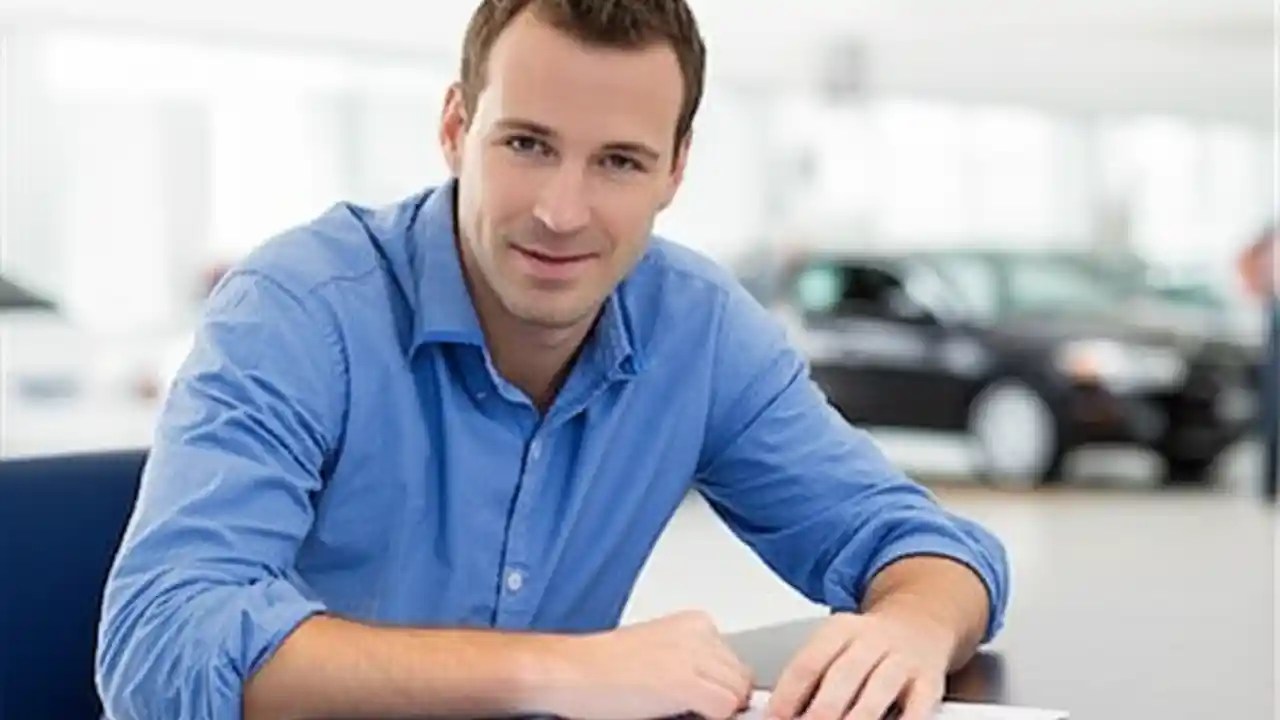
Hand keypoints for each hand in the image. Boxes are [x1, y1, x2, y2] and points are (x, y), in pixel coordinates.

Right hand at [545, 610, 754, 718]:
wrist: (570, 671)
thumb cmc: (601, 666)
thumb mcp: (660, 653)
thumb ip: (694, 663)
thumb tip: (722, 692)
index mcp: (695, 623)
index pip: (735, 662)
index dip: (722, 687)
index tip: (702, 699)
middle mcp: (699, 634)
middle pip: (741, 677)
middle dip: (724, 698)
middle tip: (692, 709)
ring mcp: (694, 657)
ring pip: (738, 693)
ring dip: (718, 709)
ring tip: (683, 711)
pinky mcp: (686, 683)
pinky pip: (725, 709)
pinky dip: (711, 718)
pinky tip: (680, 714)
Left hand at [766, 609, 954, 719]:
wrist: (920, 622)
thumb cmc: (870, 644)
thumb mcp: (837, 645)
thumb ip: (812, 675)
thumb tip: (781, 712)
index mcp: (840, 630)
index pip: (808, 663)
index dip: (788, 695)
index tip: (774, 718)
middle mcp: (872, 641)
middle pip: (842, 676)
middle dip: (821, 710)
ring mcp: (902, 660)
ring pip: (877, 691)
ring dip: (857, 718)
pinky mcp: (929, 681)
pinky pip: (916, 706)